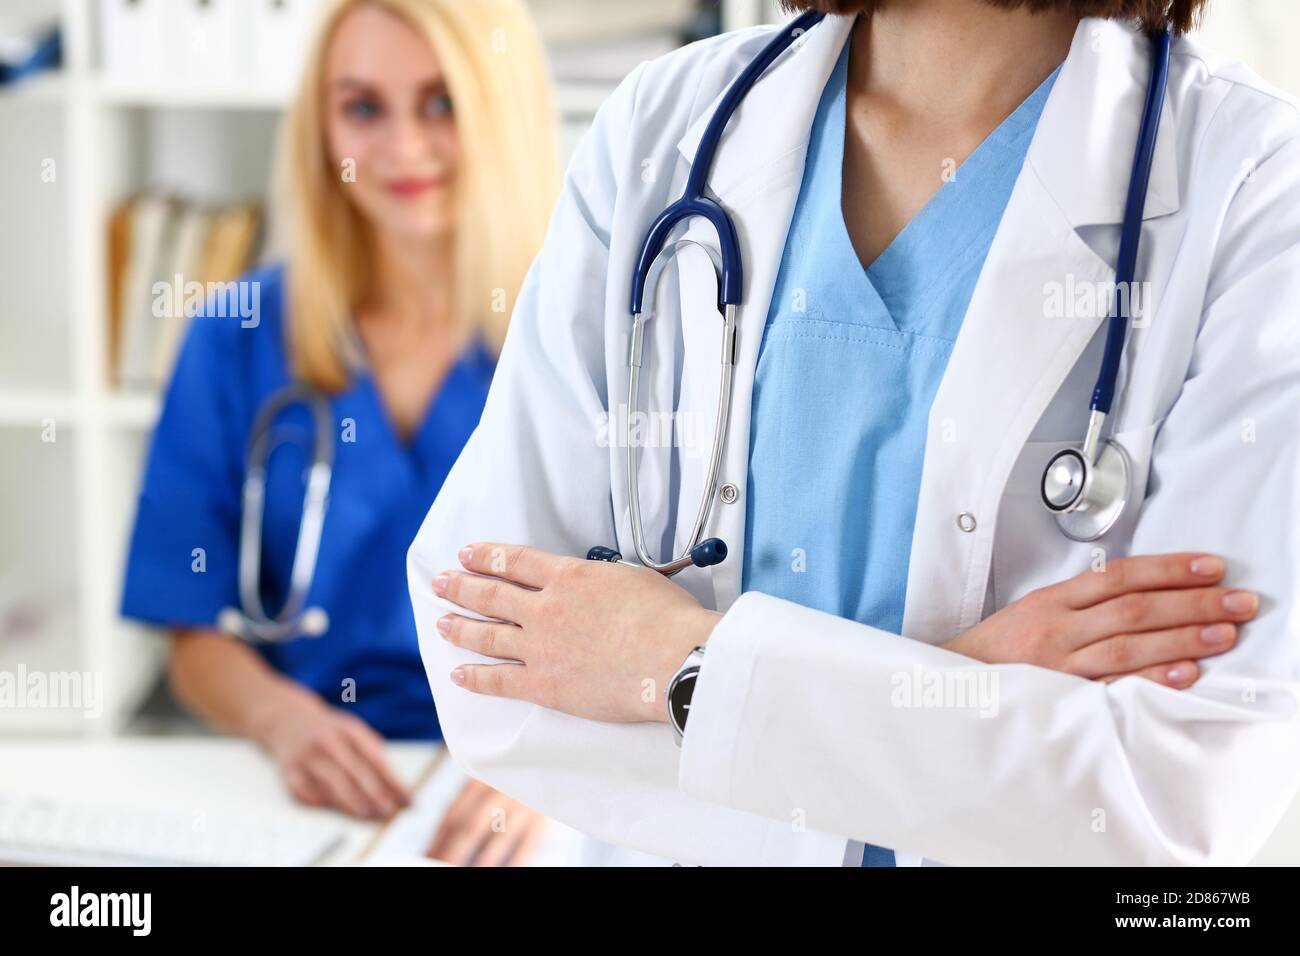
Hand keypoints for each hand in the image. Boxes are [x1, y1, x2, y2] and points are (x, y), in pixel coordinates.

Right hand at [250, 686, 410, 818]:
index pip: (377, 761)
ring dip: (353, 803)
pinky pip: (307, 793)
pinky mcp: (289, 772)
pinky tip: (334, 810)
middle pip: (356, 774)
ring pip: (333, 785)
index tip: (408, 799)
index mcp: (350, 731)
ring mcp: (307, 757)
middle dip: (376, 796)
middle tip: (389, 812)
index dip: (394, 782)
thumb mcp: (353, 731)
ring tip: (369, 815)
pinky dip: (322, 803)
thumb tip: (394, 789)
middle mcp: (328, 742)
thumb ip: (372, 754)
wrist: (287, 719)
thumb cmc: (330, 731)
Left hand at [426, 778, 548, 865]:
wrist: (553, 756)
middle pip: (470, 828)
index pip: (454, 813)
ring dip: (481, 862)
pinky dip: (515, 860)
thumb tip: (442, 840)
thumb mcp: (491, 779)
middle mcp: (500, 788)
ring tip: (470, 873)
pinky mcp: (544, 814)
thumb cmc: (517, 776)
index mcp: (481, 778)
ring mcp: (523, 801)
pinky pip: (527, 843)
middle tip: (442, 867)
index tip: (429, 856)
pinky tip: (505, 870)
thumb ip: (469, 802)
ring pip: (497, 837)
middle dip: (453, 854)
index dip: (439, 840)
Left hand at [434, 543, 719, 721]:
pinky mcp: (544, 685)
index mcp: (569, 577)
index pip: (515, 560)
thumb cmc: (667, 619)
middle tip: (441, 582)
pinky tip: (459, 673)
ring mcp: (540, 648)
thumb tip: (598, 584)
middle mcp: (545, 608)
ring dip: (460, 626)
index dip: (486, 555)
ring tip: (441, 622)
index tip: (467, 553)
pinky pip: (499, 679)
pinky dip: (476, 676)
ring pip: (487, 634)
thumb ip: (603, 580)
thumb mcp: (633, 579)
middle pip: (491, 594)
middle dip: (461, 586)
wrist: (674, 660)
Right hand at [943, 552, 1256, 686]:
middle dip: (1192, 602)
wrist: (950, 686)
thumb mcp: (1031, 612)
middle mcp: (1057, 629)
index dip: (1169, 569)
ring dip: (1184, 638)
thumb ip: (1078, 602)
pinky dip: (1152, 679)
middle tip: (1238, 600)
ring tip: (1226, 633)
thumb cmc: (995, 652)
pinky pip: (1114, 686)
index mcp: (1051, 601)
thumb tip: (1134, 589)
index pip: (1119, 576)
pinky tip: (1185, 673)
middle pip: (1134, 609)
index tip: (1212, 566)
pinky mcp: (1062, 698)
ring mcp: (1060, 665)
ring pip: (1129, 645)